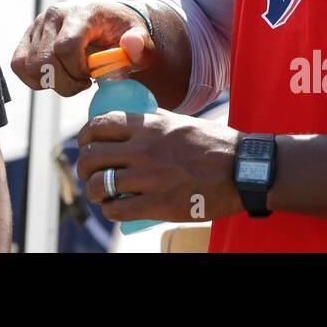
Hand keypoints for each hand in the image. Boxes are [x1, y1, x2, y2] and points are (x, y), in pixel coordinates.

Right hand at [10, 2, 155, 96]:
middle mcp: (54, 14)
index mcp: (81, 12)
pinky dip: (35, 79)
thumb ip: (140, 45)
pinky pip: (18, 65)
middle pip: (43, 61)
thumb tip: (130, 45)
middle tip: (84, 82)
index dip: (77, 71)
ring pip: (29, 67)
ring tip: (72, 77)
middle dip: (65, 83)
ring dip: (51, 82)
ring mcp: (38, 24)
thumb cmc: (126, 33)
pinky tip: (57, 77)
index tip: (93, 76)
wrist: (111, 20)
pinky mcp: (28, 36)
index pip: (65, 47)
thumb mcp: (141, 39)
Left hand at [77, 110, 244, 222]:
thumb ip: (153, 119)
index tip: (85, 144)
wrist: (241, 170)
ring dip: (93, 190)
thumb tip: (132, 115)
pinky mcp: (158, 205)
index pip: (99, 126)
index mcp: (148, 126)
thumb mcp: (179, 121)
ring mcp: (149, 178)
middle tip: (89, 172)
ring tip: (99, 193)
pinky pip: (117, 210)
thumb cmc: (213, 144)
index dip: (85, 136)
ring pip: (99, 184)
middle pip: (92, 156)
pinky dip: (109, 210)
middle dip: (84, 166)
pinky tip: (113, 208)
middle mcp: (143, 150)